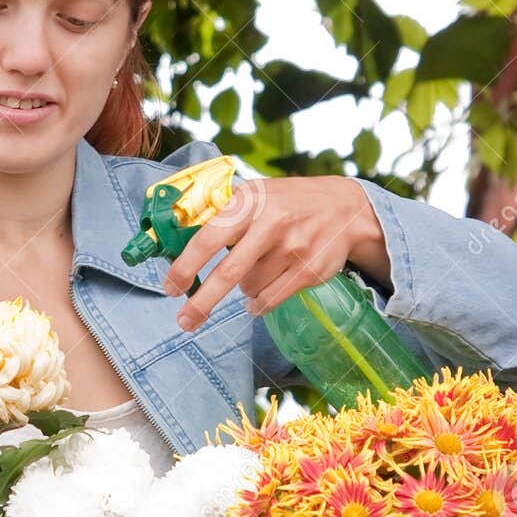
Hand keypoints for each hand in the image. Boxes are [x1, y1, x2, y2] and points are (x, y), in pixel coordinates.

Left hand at [162, 175, 390, 330]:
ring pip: (249, 288)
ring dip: (244, 288)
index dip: (186, 266)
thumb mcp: (255, 195)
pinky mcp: (308, 271)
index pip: (209, 238)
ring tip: (258, 269)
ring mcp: (293, 248)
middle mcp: (272, 222)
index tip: (170, 287)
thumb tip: (178, 245)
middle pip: (228, 273)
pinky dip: (258, 303)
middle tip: (185, 321)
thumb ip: (223, 215)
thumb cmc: (287, 204)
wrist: (345, 209)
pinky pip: (269, 300)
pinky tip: (261, 292)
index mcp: (250, 201)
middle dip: (202, 302)